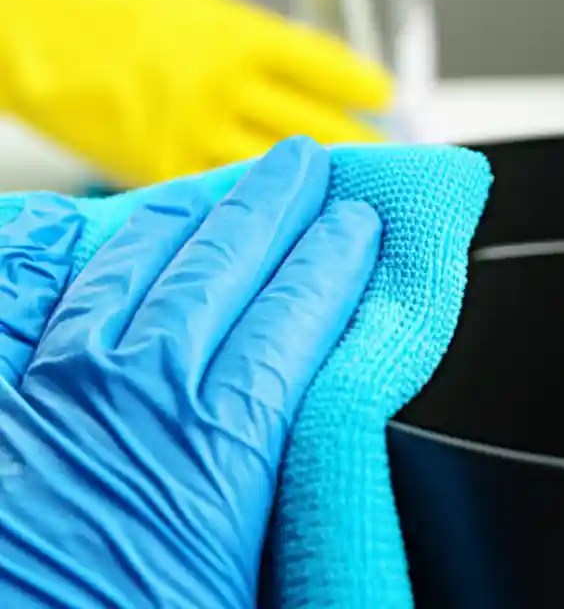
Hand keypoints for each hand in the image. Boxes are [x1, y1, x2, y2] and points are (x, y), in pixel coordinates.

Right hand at [0, 0, 391, 186]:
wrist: (54, 44)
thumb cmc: (142, 28)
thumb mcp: (217, 20)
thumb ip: (278, 56)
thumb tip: (348, 89)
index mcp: (240, 41)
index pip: (322, 69)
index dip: (361, 91)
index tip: (388, 106)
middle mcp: (221, 87)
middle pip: (312, 130)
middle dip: (358, 155)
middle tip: (393, 175)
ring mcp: (192, 133)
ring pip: (277, 172)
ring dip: (320, 191)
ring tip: (354, 206)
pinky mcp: (167, 172)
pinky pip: (229, 196)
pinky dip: (265, 208)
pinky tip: (293, 222)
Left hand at [0, 137, 380, 607]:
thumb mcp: (257, 568)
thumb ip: (295, 472)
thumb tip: (335, 420)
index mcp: (219, 435)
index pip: (297, 307)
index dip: (335, 254)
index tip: (360, 221)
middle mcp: (135, 388)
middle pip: (224, 263)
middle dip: (274, 204)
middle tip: (307, 164)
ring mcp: (52, 385)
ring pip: (132, 262)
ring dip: (186, 213)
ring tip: (219, 187)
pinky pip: (24, 294)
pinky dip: (52, 253)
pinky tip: (74, 229)